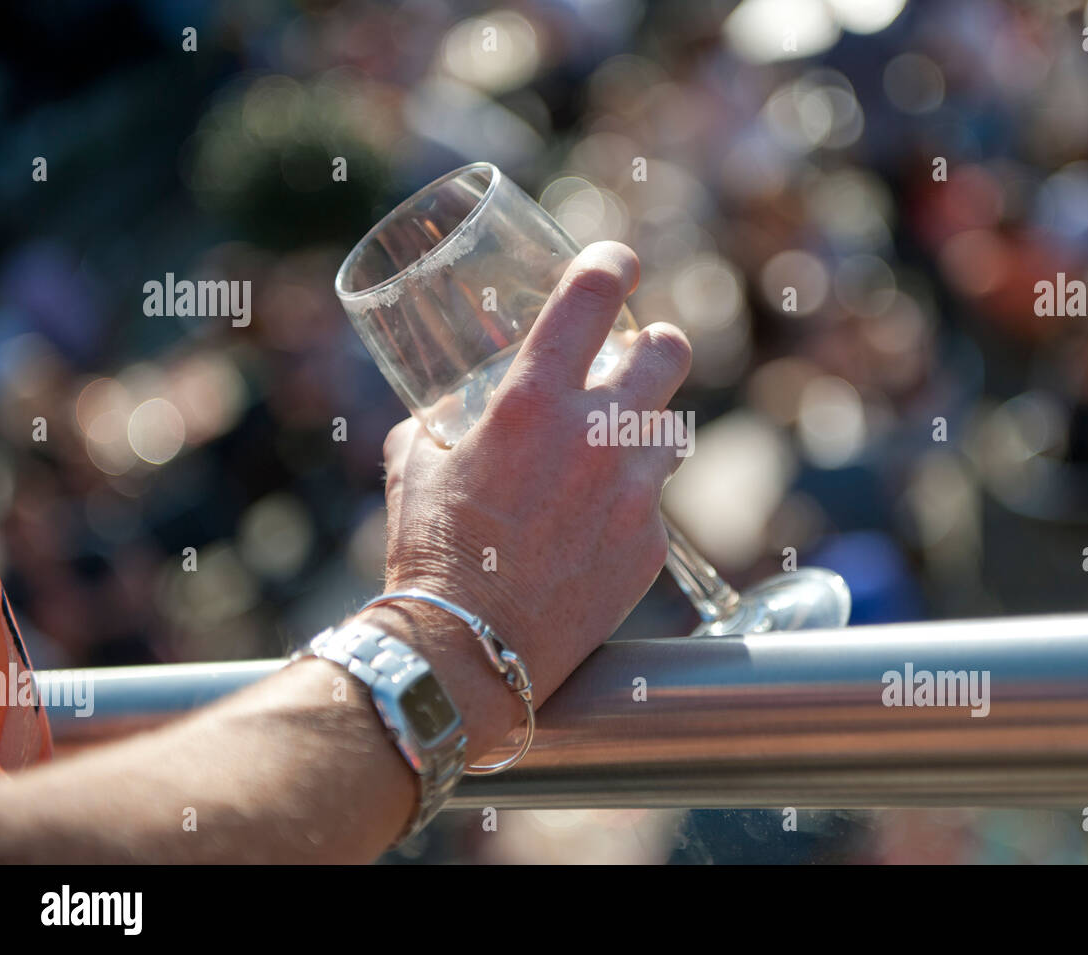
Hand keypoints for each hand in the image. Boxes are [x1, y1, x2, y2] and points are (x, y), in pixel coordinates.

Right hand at [372, 241, 691, 760]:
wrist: (468, 651)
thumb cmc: (430, 552)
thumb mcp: (415, 464)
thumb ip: (443, 422)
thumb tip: (452, 412)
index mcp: (532, 401)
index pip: (592, 296)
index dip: (613, 264)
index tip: (619, 262)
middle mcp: (596, 436)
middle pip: (669, 352)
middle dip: (658, 345)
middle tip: (642, 356)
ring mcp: (634, 493)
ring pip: (672, 431)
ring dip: (645, 432)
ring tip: (611, 455)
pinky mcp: (651, 545)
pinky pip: (653, 504)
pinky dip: (630, 506)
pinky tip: (593, 531)